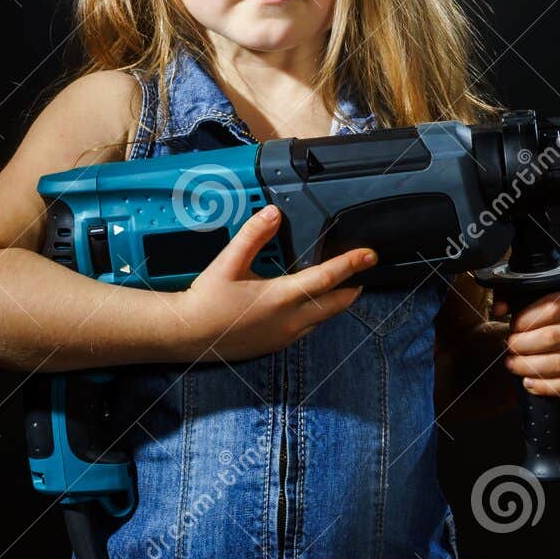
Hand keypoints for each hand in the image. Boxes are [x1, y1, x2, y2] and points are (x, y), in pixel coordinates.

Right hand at [167, 205, 371, 362]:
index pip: (327, 279)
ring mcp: (285, 335)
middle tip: (361, 274)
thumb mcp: (228, 262)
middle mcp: (290, 319)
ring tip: (339, 287)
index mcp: (282, 297)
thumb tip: (273, 213)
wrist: (189, 336)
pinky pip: (306, 329)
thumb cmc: (207, 300)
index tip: (370, 256)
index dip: (351, 265)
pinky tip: (306, 306)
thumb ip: (253, 236)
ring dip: (334, 303)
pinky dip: (316, 315)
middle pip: (335, 304)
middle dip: (351, 288)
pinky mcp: (276, 344)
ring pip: (322, 319)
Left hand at [495, 284, 559, 396]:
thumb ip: (516, 295)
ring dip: (529, 367)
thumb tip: (499, 309)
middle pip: (552, 338)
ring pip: (559, 364)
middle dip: (523, 345)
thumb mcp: (542, 296)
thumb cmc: (559, 313)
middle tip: (509, 346)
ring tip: (513, 364)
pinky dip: (546, 387)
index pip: (551, 309)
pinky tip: (529, 382)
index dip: (526, 320)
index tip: (513, 327)